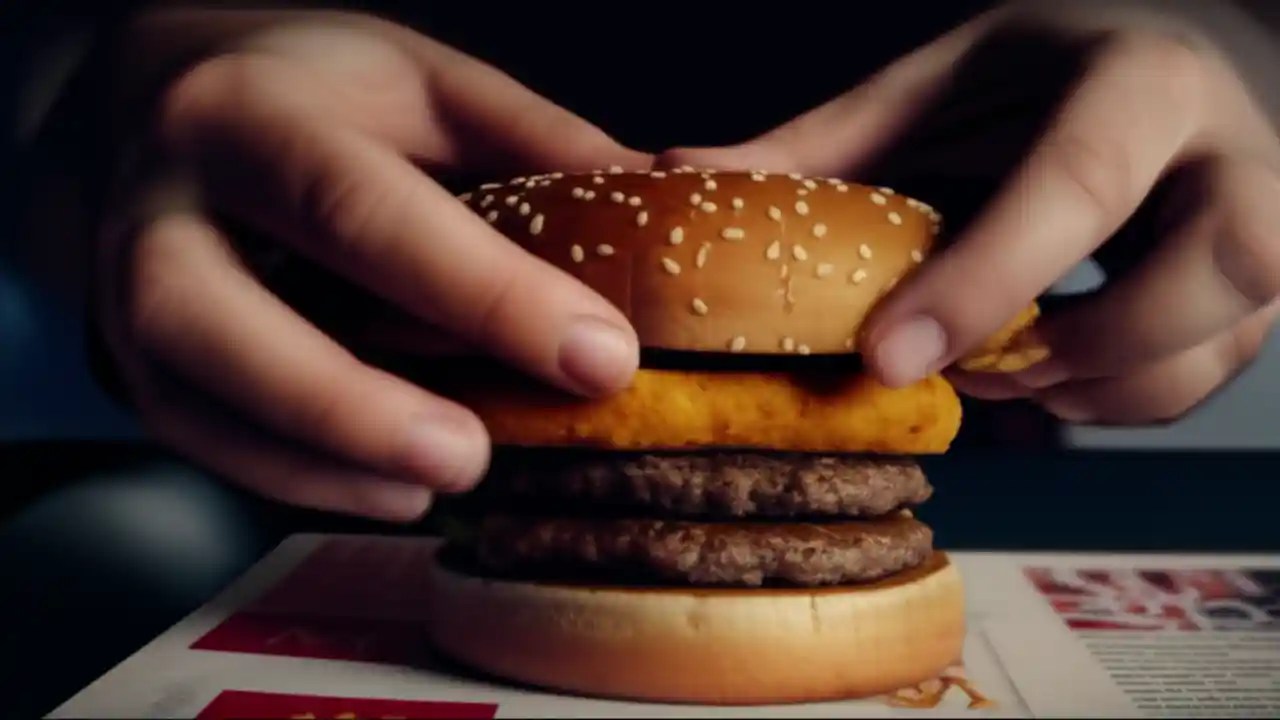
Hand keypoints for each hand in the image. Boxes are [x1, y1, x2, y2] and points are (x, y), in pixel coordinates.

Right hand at [94, 9, 649, 519]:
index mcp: (253, 114)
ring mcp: (126, 286)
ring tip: (438, 484)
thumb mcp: (421, 82)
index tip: (596, 356)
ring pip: (196, 391)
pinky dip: (293, 477)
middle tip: (477, 455)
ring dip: (322, 458)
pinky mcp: (134, 354)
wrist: (155, 99)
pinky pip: (194, 433)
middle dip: (356, 404)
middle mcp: (166, 202)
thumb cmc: (311, 90)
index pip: (364, 208)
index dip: (483, 290)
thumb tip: (665, 188)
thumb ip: (531, 138)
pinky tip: (386, 491)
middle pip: (234, 317)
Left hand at [660, 1, 1279, 424]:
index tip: (884, 356)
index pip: (1077, 182)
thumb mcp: (941, 83)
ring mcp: (1266, 220)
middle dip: (1075, 346)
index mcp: (1138, 78)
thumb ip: (828, 141)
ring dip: (1089, 387)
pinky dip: (1116, 399)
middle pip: (1211, 268)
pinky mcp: (1260, 289)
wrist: (1171, 60)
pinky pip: (1204, 377)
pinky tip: (1049, 372)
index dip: (980, 281)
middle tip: (975, 365)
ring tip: (1000, 366)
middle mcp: (1228, 148)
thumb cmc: (1047, 69)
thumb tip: (685, 170)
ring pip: (1212, 347)